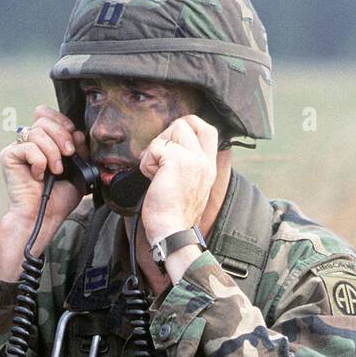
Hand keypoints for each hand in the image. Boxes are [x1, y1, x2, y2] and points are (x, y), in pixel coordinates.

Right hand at [0, 106, 90, 260]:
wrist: (44, 217)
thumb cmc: (58, 199)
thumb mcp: (77, 170)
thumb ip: (79, 149)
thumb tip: (76, 132)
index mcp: (43, 142)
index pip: (46, 114)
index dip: (61, 121)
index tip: (73, 138)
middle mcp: (28, 142)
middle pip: (43, 120)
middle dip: (61, 136)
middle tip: (69, 155)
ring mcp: (18, 148)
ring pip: (37, 132)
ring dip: (53, 152)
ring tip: (56, 171)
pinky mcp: (9, 156)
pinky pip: (28, 146)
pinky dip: (40, 161)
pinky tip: (38, 176)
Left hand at [138, 115, 217, 243]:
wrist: (172, 233)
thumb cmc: (173, 217)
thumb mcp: (187, 188)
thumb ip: (184, 167)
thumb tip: (164, 150)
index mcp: (208, 168)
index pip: (208, 130)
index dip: (188, 126)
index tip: (171, 143)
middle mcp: (204, 162)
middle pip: (189, 122)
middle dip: (168, 133)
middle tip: (159, 157)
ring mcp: (193, 160)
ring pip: (173, 129)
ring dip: (156, 149)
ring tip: (156, 172)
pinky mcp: (177, 161)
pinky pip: (155, 147)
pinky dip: (147, 162)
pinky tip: (151, 179)